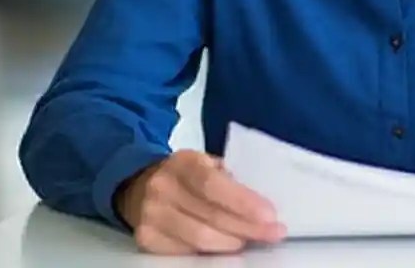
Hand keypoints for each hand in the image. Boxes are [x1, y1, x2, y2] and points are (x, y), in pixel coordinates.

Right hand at [116, 149, 285, 254]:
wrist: (141, 186)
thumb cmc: (188, 176)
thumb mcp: (208, 165)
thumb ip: (230, 179)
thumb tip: (262, 204)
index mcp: (183, 162)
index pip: (213, 184)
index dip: (243, 202)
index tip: (269, 215)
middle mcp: (162, 187)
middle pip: (210, 215)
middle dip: (248, 227)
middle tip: (274, 232)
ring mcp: (151, 215)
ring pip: (199, 239)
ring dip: (232, 243)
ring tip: (251, 240)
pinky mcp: (146, 239)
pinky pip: (185, 251)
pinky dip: (211, 252)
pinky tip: (226, 246)